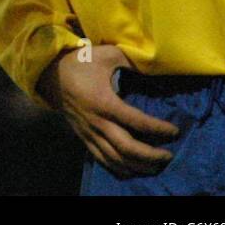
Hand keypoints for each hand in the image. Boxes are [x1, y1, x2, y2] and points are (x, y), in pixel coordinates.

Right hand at [37, 44, 178, 175]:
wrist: (49, 74)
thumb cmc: (79, 62)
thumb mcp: (105, 54)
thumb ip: (129, 60)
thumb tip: (152, 64)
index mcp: (104, 101)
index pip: (137, 121)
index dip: (158, 128)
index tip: (174, 130)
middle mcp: (97, 121)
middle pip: (128, 148)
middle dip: (151, 155)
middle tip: (169, 155)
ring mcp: (89, 132)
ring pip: (116, 158)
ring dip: (138, 166)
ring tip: (155, 165)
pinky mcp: (83, 137)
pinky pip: (102, 159)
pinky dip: (119, 168)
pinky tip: (133, 169)